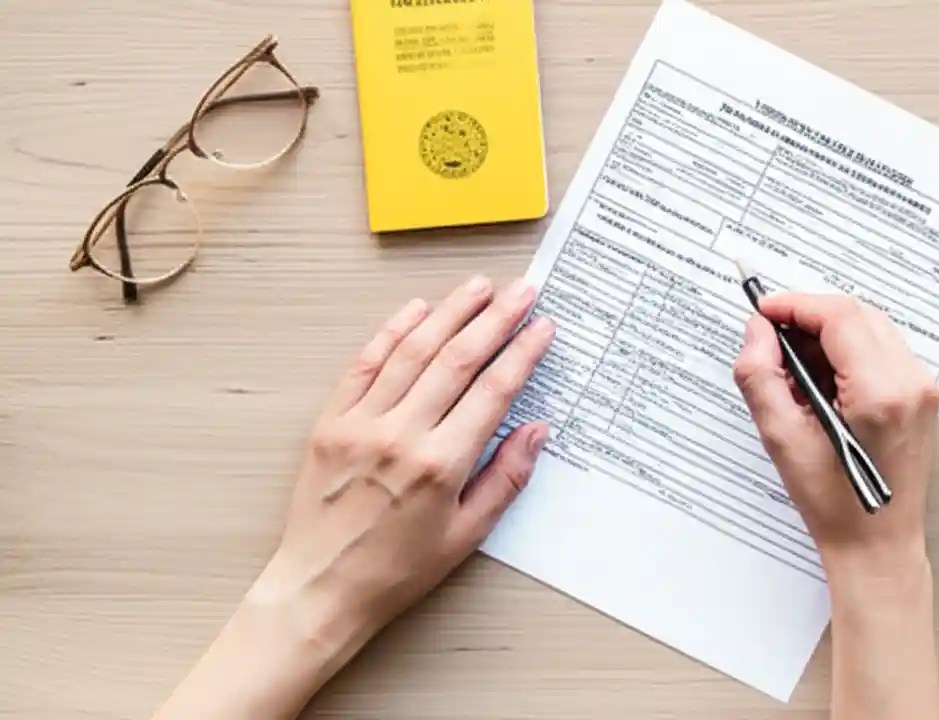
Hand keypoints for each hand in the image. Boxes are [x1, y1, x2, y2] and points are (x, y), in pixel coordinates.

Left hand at [153, 277, 556, 719]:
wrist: (321, 588)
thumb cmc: (395, 570)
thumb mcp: (466, 535)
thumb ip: (505, 478)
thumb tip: (535, 430)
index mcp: (440, 465)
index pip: (492, 391)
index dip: (522, 353)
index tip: (542, 329)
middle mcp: (400, 435)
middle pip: (457, 359)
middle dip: (495, 319)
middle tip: (521, 291)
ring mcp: (361, 423)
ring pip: (412, 350)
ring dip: (449, 312)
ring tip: (478, 287)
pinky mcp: (331, 422)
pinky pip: (365, 364)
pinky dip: (391, 332)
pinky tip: (416, 309)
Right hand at [733, 292, 938, 573]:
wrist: (877, 545)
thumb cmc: (833, 505)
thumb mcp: (781, 439)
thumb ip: (761, 376)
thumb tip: (758, 331)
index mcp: (880, 393)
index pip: (839, 317)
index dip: (796, 305)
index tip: (763, 311)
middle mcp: (910, 383)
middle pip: (858, 314)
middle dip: (810, 316)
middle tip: (772, 336)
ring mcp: (921, 389)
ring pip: (871, 328)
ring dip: (828, 333)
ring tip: (793, 365)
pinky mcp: (920, 396)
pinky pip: (881, 351)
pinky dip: (847, 351)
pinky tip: (820, 380)